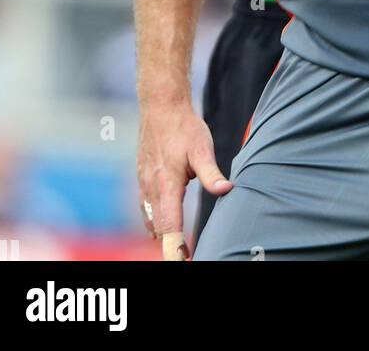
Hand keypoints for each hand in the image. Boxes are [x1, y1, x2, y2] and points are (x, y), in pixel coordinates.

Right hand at [137, 102, 232, 259]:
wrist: (161, 107)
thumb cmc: (184, 127)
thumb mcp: (202, 149)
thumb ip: (212, 174)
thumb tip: (226, 191)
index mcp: (167, 185)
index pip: (169, 226)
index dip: (174, 247)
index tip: (181, 260)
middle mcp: (151, 188)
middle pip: (158, 228)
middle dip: (170, 245)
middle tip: (186, 255)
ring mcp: (143, 184)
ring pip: (150, 220)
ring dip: (162, 233)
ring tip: (178, 245)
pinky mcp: (141, 179)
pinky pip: (145, 208)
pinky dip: (154, 220)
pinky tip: (163, 223)